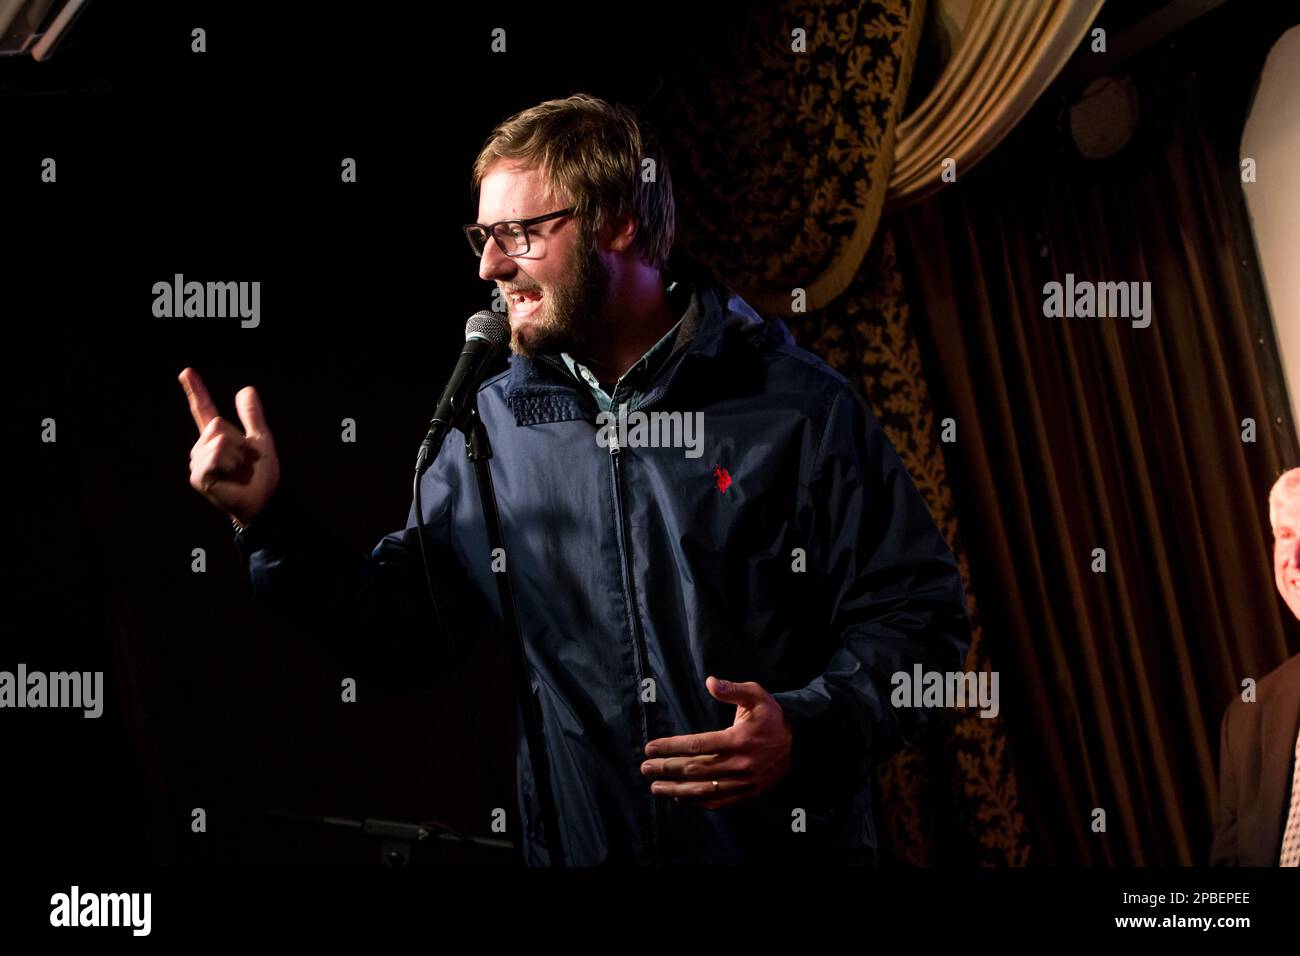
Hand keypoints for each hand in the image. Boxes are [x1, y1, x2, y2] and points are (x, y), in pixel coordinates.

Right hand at [179, 367, 279, 525]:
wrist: (264, 500)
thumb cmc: (261, 475)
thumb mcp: (260, 440)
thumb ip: (252, 416)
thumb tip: (246, 388)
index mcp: (216, 437)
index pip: (203, 410)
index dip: (196, 391)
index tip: (186, 371)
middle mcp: (202, 448)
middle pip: (218, 423)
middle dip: (238, 440)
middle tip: (242, 461)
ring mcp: (198, 462)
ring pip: (219, 439)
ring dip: (237, 454)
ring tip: (236, 470)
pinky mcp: (198, 476)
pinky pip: (216, 453)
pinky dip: (230, 462)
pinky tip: (228, 476)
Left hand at [640, 676, 792, 809]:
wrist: (799, 741)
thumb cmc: (772, 716)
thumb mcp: (757, 695)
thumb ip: (733, 689)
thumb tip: (710, 682)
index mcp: (739, 739)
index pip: (697, 745)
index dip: (671, 747)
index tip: (650, 747)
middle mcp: (740, 764)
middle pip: (695, 769)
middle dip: (667, 769)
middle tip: (645, 767)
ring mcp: (744, 782)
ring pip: (704, 790)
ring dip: (676, 790)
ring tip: (655, 787)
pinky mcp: (748, 793)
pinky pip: (719, 802)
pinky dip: (697, 802)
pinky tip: (680, 798)